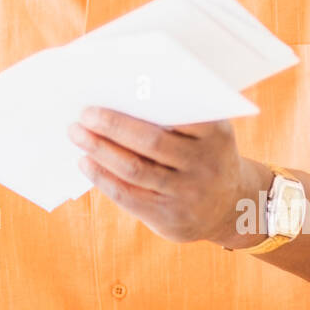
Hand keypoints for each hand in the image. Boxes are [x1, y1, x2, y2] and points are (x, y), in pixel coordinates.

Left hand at [68, 109, 258, 245]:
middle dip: (112, 126)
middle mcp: (204, 164)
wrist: (232, 205)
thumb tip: (122, 95)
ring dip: (100, 150)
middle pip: (150, 142)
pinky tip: (85, 163)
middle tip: (84, 113)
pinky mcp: (170, 218)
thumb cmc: (205, 153)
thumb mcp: (209, 130)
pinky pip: (129, 196)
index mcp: (215, 133)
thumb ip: (180, 113)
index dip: (148, 102)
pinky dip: (103, 178)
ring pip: (135, 169)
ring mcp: (188, 194)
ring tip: (76, 134)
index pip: (180, 114)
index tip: (111, 91)